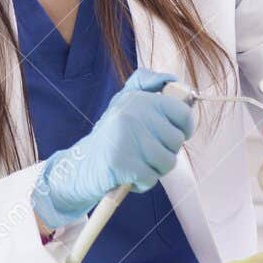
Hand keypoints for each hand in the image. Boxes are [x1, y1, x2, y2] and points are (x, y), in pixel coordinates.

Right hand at [31, 68, 194, 229]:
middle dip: (165, 152)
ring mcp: (126, 139)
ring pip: (167, 161)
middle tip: (143, 152)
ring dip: (155, 169)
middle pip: (176, 141)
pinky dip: (142, 183)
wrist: (79, 165)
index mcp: (138, 99)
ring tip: (137, 163)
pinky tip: (127, 176)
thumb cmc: (110, 136)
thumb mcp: (124, 103)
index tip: (169, 135)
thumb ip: (145, 84)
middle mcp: (132, 114)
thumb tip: (171, 79)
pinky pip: (151, 178)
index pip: (183, 113)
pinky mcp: (121, 164)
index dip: (183, 128)